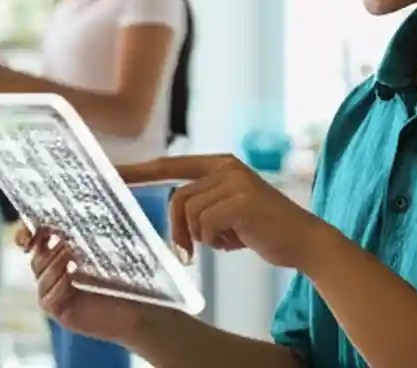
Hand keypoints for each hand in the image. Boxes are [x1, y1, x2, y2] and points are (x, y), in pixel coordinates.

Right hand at [17, 224, 149, 343]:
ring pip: (40, 275)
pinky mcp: (60, 313)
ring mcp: (54, 295)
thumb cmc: (128, 276)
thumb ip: (87, 232)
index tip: (35, 227)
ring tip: (72, 256)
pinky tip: (72, 277)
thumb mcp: (105, 248)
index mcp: (59, 255)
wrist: (141, 309)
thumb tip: (74, 202)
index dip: (26, 233)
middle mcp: (53, 275)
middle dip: (47, 247)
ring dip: (55, 263)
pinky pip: (48, 298)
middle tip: (65, 240)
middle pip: (36, 257)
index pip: (32, 241)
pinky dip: (58, 285)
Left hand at [118, 154, 330, 268]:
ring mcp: (234, 182)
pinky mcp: (240, 201)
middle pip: (178, 198)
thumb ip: (202, 204)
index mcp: (219, 164)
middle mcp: (225, 167)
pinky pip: (206, 226)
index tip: (110, 174)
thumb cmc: (263, 231)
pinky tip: (238, 242)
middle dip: (179, 229)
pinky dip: (216, 241)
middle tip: (186, 252)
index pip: (168, 165)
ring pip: (190, 213)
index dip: (138, 171)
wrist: (305, 242)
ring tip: (226, 242)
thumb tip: (174, 219)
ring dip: (202, 237)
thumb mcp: (228, 211)